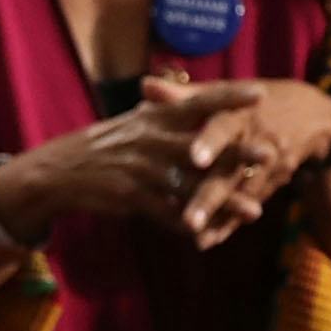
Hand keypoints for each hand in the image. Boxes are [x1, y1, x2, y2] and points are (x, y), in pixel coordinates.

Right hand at [0, 81, 268, 240]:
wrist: (59, 172)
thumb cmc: (104, 147)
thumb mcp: (134, 123)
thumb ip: (165, 112)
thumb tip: (196, 97)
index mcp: (154, 117)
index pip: (197, 101)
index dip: (228, 96)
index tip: (260, 93)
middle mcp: (150, 139)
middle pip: (202, 145)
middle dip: (237, 153)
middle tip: (271, 154)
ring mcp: (140, 168)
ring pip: (189, 186)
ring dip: (223, 201)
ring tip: (254, 210)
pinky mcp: (129, 196)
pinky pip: (165, 213)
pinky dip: (188, 225)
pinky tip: (210, 236)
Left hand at [149, 75, 330, 248]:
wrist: (314, 114)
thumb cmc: (256, 100)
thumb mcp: (226, 91)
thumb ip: (184, 94)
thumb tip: (144, 85)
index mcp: (239, 114)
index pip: (223, 127)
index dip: (210, 142)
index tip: (194, 159)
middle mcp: (256, 142)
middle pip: (230, 171)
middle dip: (210, 196)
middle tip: (188, 220)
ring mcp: (268, 167)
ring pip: (239, 194)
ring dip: (218, 217)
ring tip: (194, 236)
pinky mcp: (271, 184)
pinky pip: (246, 206)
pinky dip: (227, 225)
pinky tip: (205, 242)